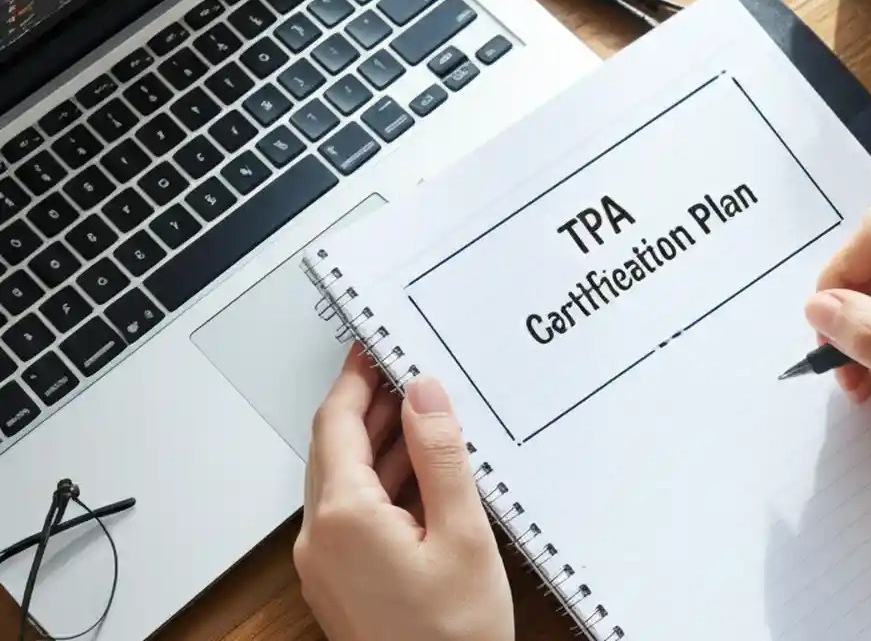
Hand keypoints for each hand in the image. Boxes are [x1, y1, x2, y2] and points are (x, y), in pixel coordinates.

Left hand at [294, 346, 512, 640]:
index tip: (372, 345)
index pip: (336, 422)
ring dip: (375, 442)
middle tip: (401, 369)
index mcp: (345, 517)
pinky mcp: (341, 579)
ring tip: (419, 413)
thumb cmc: (452, 637)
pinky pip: (351, 511)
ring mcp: (326, 562)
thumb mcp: (463, 535)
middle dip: (366, 404)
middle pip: (332, 447)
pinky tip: (418, 474)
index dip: (355, 377)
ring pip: (342, 479)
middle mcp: (321, 537)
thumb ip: (440, 457)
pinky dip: (379, 481)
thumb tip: (425, 394)